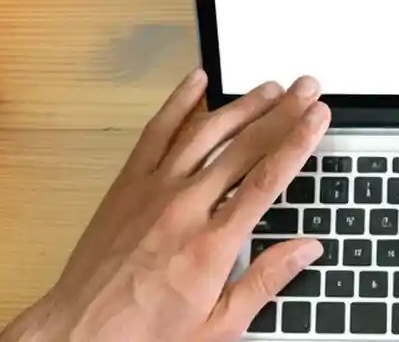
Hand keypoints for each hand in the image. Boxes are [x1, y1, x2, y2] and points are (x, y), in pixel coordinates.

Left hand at [0, 71, 330, 341]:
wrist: (81, 332)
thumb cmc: (148, 333)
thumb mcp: (220, 324)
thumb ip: (267, 281)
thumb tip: (306, 249)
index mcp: (213, 244)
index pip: (268, 179)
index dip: (298, 142)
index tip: (317, 117)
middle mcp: (185, 208)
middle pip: (244, 146)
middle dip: (282, 113)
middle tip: (306, 89)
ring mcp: (153, 190)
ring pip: (205, 133)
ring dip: (242, 106)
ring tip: (269, 87)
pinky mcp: (127, 184)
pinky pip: (155, 133)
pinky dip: (178, 103)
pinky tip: (197, 81)